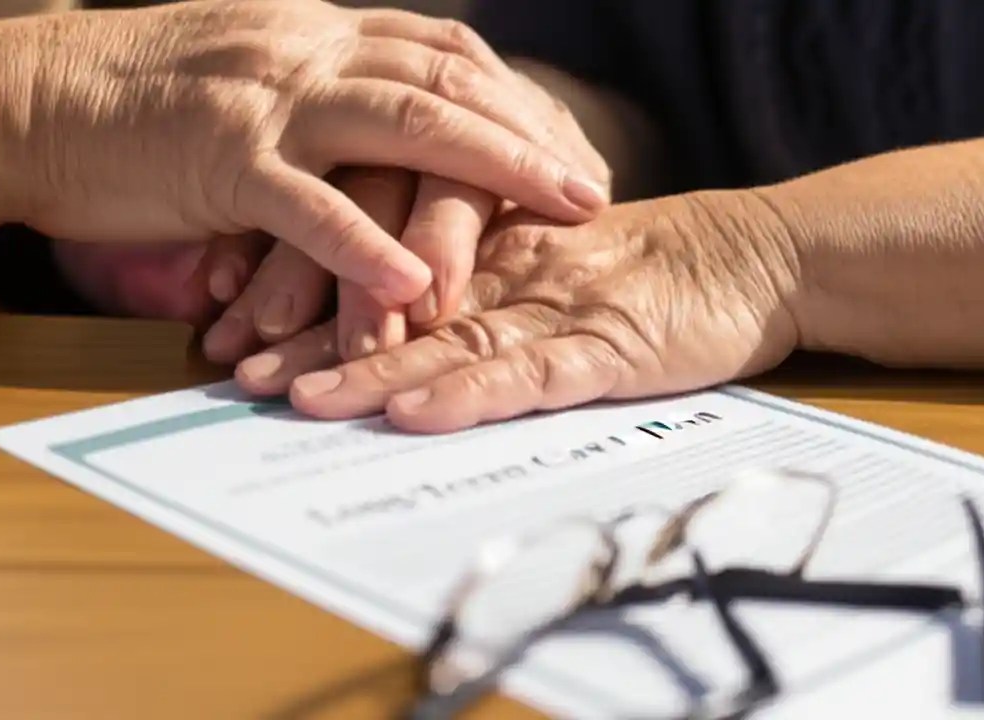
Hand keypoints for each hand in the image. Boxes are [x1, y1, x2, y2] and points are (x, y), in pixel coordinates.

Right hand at [0, 0, 607, 308]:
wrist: (27, 102)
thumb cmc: (135, 101)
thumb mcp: (250, 77)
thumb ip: (321, 98)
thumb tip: (387, 136)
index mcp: (318, 32)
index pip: (446, 53)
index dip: (517, 99)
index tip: (569, 147)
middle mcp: (306, 50)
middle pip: (448, 81)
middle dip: (534, 133)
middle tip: (597, 187)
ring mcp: (266, 101)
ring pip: (402, 125)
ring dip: (491, 169)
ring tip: (562, 212)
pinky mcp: (219, 160)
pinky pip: (307, 204)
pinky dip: (366, 243)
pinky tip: (419, 281)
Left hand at [234, 193, 804, 432]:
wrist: (753, 257)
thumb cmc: (646, 275)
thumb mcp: (548, 275)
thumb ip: (478, 296)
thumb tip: (397, 335)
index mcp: (485, 244)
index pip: (380, 258)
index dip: (304, 289)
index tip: (232, 326)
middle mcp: (506, 268)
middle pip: (395, 293)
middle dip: (307, 329)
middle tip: (230, 363)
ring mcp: (555, 304)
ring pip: (446, 334)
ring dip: (367, 363)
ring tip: (293, 392)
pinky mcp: (607, 345)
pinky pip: (528, 372)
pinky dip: (469, 392)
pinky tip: (414, 410)